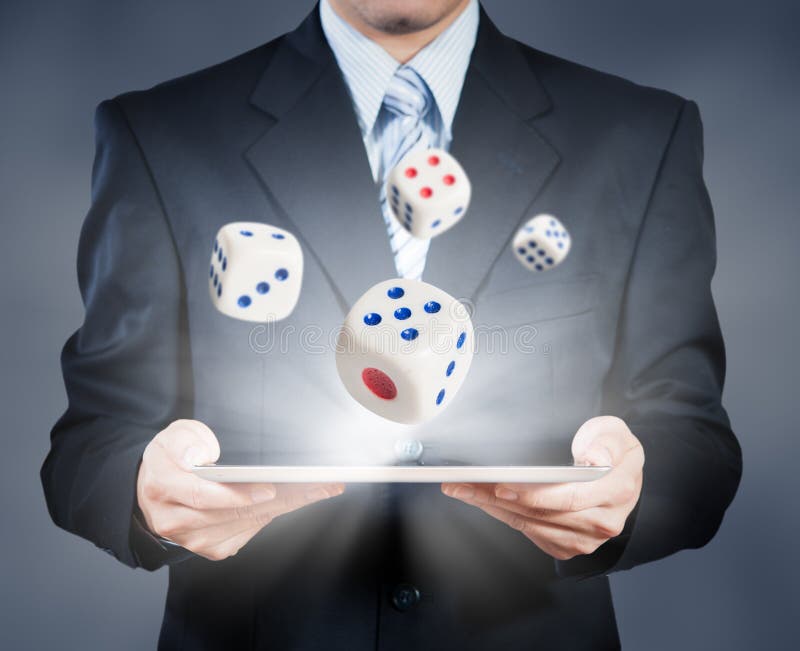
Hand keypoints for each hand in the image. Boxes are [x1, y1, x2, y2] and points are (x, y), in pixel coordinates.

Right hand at [136, 419, 344, 560]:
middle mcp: (174, 519)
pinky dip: (274, 515)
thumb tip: (203, 456)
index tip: (272, 489)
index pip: (203, 496)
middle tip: (318, 485)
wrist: (155, 488)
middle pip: (234, 512)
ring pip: (247, 523)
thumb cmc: (172, 457)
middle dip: (281, 498)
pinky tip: (298, 500)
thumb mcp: (174, 436)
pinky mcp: (211, 548)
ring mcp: (193, 539)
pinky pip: (249, 532)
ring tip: (320, 489)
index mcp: (162, 486)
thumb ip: (187, 441)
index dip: (238, 495)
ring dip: (287, 507)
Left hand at [441, 416, 643, 559]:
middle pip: (541, 513)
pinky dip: (502, 515)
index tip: (501, 486)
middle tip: (464, 484)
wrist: (620, 474)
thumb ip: (606, 443)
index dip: (533, 495)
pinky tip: (482, 500)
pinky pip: (529, 531)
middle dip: (497, 498)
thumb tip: (594, 458)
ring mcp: (586, 538)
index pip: (568, 497)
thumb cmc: (610, 449)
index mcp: (617, 491)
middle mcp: (603, 521)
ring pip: (530, 524)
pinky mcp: (568, 546)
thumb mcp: (614, 433)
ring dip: (492, 507)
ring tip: (463, 489)